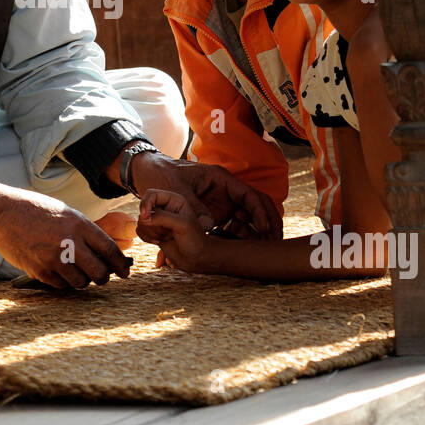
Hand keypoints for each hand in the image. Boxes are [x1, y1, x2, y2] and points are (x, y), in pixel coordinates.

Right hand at [0, 180, 131, 288]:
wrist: (3, 214)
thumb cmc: (35, 211)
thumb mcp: (65, 213)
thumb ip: (85, 232)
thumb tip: (105, 252)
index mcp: (79, 224)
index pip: (110, 249)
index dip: (120, 264)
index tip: (124, 272)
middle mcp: (69, 242)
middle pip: (99, 272)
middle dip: (104, 277)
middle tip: (102, 277)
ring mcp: (54, 259)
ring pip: (81, 282)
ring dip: (83, 281)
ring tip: (79, 274)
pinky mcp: (40, 271)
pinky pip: (61, 285)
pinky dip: (64, 282)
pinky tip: (60, 272)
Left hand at [129, 152, 281, 238]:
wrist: (149, 173)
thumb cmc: (162, 175)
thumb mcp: (176, 190)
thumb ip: (192, 208)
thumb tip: (209, 227)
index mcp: (220, 179)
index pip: (249, 195)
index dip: (259, 212)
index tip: (265, 229)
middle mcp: (226, 190)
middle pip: (256, 206)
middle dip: (269, 223)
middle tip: (276, 242)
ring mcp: (223, 202)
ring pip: (249, 217)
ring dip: (259, 232)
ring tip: (268, 250)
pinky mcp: (217, 213)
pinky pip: (236, 225)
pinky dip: (244, 236)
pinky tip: (250, 251)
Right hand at [136, 189, 214, 272]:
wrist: (196, 258)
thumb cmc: (194, 239)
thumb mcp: (182, 224)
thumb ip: (162, 218)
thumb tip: (143, 218)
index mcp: (173, 200)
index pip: (151, 194)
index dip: (146, 203)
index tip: (145, 216)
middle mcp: (164, 208)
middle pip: (144, 210)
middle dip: (153, 224)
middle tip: (169, 232)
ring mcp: (157, 220)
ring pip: (141, 222)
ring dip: (152, 233)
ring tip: (167, 237)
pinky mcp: (153, 231)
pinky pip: (139, 231)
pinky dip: (147, 238)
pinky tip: (160, 242)